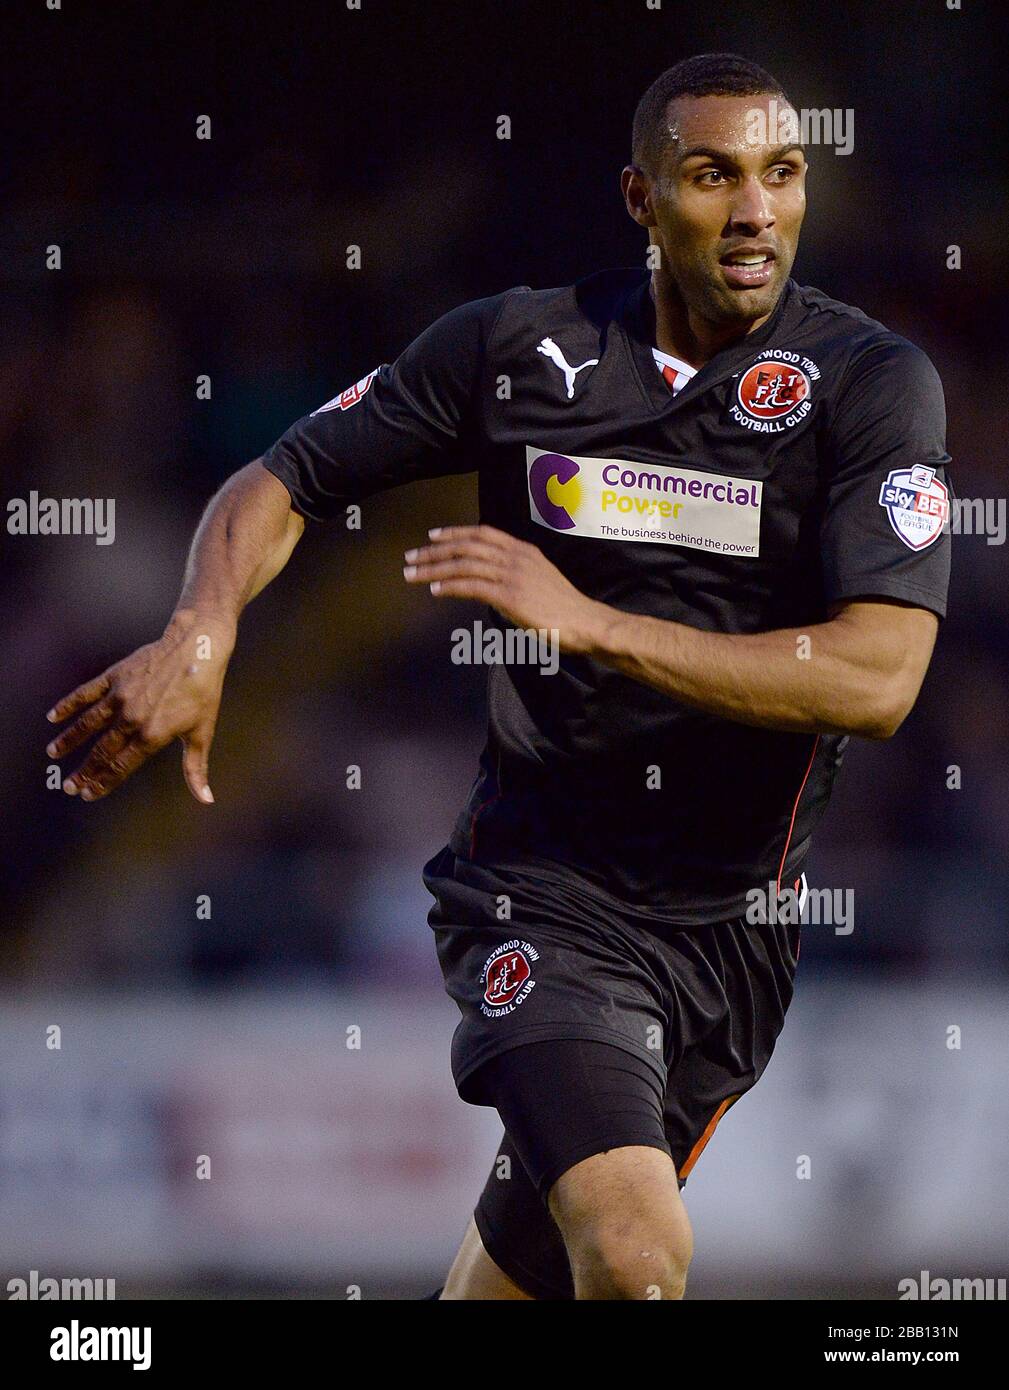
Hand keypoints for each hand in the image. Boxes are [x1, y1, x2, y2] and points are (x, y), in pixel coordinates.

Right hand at [45, 611, 235, 803]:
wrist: (196, 649)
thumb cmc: (203, 693)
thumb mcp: (202, 732)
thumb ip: (196, 768)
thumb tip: (206, 799)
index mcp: (152, 735)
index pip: (121, 766)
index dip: (103, 783)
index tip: (88, 795)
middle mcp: (132, 718)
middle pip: (101, 751)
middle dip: (84, 771)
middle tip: (68, 787)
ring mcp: (120, 696)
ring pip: (87, 724)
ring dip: (69, 740)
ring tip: (54, 754)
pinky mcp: (115, 676)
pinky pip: (85, 693)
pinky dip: (68, 705)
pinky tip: (53, 716)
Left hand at [402, 524, 605, 654]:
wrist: (585, 622)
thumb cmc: (565, 609)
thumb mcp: (540, 581)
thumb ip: (516, 576)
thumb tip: (492, 585)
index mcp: (524, 550)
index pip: (482, 533)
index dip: (455, 532)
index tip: (433, 536)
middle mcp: (516, 557)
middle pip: (466, 546)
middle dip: (434, 551)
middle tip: (411, 557)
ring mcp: (512, 575)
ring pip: (464, 564)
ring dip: (434, 568)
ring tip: (412, 574)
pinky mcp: (510, 596)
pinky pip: (472, 586)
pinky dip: (450, 586)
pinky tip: (435, 590)